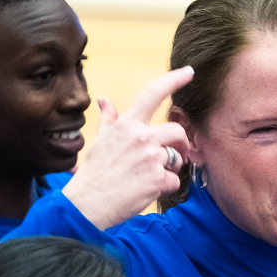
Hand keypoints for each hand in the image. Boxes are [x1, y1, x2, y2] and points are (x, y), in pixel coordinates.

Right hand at [61, 67, 192, 229]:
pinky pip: (174, 180)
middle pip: (177, 131)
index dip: (174, 79)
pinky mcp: (158, 179)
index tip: (189, 72)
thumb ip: (108, 120)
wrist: (87, 204)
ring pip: (177, 158)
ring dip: (169, 169)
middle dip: (179, 145)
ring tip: (148, 177)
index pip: (153, 93)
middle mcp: (141, 136)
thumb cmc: (93, 174)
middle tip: (173, 156)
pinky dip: (165, 188)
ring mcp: (151, 157)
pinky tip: (147, 191)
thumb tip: (104, 100)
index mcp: (127, 124)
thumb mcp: (98, 141)